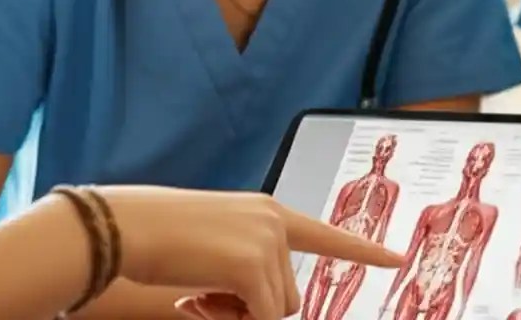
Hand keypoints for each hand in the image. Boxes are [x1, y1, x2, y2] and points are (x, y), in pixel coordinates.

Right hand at [98, 187, 403, 319]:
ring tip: (195, 299)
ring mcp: (265, 243)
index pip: (325, 234)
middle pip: (290, 294)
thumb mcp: (214, 245)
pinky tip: (193, 304)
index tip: (395, 258)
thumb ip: (247, 263)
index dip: (362, 250)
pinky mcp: (252, 266)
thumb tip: (265, 306)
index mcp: (266, 211)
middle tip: (203, 304)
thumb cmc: (158, 235)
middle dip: (252, 311)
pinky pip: (260, 319)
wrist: (125, 227)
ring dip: (239, 317)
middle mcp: (273, 222)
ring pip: (277, 309)